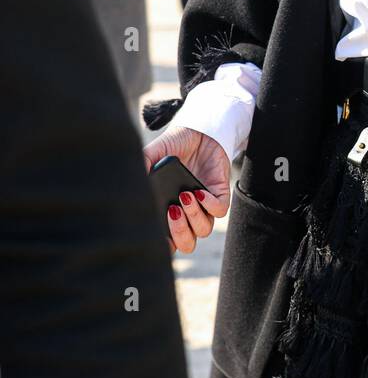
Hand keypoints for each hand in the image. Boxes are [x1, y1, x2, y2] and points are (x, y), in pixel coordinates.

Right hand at [143, 125, 230, 254]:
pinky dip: (209, 204)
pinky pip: (220, 210)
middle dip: (179, 233)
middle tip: (172, 211)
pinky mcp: (220, 194)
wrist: (198, 130)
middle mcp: (187, 213)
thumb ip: (143, 163)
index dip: (164, 247)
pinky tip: (198, 192)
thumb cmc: (174, 146)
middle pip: (187, 243)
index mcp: (168, 211)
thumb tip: (138, 176)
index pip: (168, 240)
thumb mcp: (154, 153)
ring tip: (184, 196)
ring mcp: (204, 206)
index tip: (155, 239)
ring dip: (193, 216)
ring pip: (203, 229)